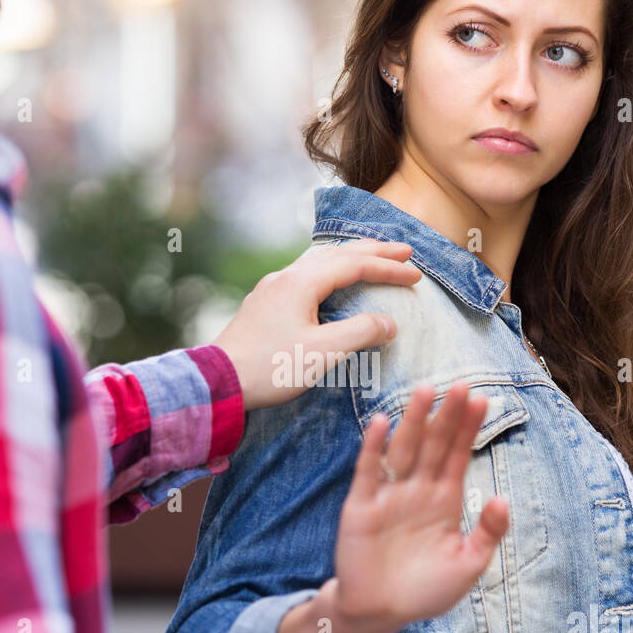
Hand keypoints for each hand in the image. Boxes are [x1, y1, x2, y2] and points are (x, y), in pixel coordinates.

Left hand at [213, 239, 420, 409]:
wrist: (216, 382)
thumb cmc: (270, 368)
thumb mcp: (323, 352)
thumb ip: (360, 332)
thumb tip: (388, 322)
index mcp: (302, 283)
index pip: (355, 265)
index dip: (388, 268)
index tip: (416, 274)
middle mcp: (286, 277)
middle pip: (337, 253)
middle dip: (374, 251)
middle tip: (405, 250)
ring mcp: (271, 288)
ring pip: (319, 261)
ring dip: (350, 257)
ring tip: (373, 257)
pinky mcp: (263, 303)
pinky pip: (305, 274)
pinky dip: (330, 270)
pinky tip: (330, 280)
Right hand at [325, 383, 509, 632]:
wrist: (380, 613)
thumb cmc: (426, 591)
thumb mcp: (467, 566)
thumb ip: (488, 534)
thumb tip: (503, 499)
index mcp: (445, 500)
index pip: (459, 455)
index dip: (469, 428)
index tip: (482, 399)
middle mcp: (418, 490)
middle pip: (435, 444)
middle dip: (447, 416)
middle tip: (462, 385)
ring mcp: (389, 495)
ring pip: (404, 449)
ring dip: (414, 421)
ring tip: (425, 391)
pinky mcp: (361, 505)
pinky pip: (369, 471)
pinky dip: (374, 447)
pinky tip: (383, 422)